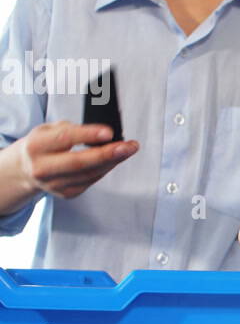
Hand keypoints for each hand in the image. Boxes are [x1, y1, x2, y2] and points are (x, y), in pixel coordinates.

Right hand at [14, 122, 137, 198]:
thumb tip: (103, 134)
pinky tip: (115, 159)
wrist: (25, 170)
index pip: (65, 139)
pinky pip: (91, 180)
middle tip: (130, 146)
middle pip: (80, 162)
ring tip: (129, 149)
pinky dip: (105, 169)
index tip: (110, 132)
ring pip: (90, 173)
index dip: (88, 135)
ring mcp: (54, 184)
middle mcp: (42, 168)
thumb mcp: (48, 130)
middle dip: (108, 154)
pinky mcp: (66, 193)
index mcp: (35, 146)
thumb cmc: (43, 145)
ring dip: (113, 161)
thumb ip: (72, 130)